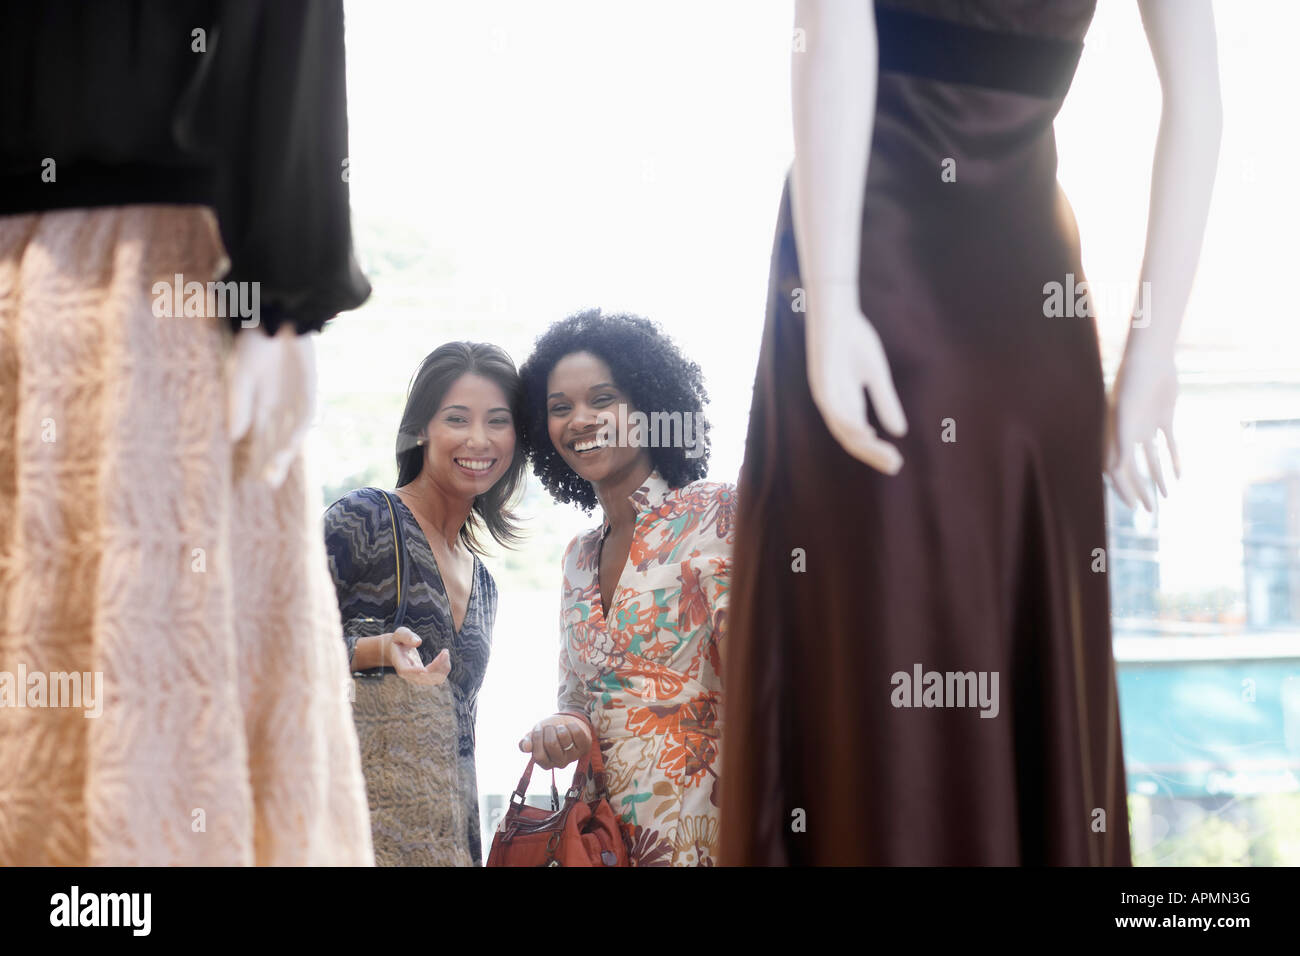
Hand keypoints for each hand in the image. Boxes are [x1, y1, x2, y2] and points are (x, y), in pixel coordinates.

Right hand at [227, 325, 316, 487]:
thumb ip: (239, 404)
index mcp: (256, 404)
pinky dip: (296, 434)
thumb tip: (233, 437)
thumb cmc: (254, 343)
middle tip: (264, 483)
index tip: (244, 477)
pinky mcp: (309, 394)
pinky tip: (288, 449)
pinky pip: (304, 420)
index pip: (253, 437)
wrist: (279, 319)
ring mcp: (293, 402)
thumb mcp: (241, 375)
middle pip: (271, 442)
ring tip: (273, 474)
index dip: (249, 456)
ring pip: (288, 436)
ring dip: (282, 455)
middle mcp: (275, 407)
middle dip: (268, 463)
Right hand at [386, 627, 450, 685]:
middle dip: (437, 665)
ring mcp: (417, 678)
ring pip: (434, 680)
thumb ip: (407, 636)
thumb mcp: (400, 634)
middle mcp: (408, 675)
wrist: (397, 650)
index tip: (425, 669)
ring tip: (445, 652)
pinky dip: (444, 669)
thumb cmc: (399, 640)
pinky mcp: (425, 678)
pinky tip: (445, 657)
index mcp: (399, 663)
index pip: (405, 671)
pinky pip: (438, 678)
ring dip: (443, 667)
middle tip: (445, 651)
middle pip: (424, 676)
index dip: (414, 672)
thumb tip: (418, 642)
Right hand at [518, 714, 592, 769]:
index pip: (539, 755)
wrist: (566, 722)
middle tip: (550, 727)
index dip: (537, 738)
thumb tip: (526, 748)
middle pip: (551, 744)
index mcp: (546, 763)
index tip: (539, 728)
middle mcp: (560, 763)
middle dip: (549, 730)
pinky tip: (570, 727)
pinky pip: (577, 732)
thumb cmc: (548, 731)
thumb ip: (527, 741)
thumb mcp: (535, 735)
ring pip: (564, 737)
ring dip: (560, 727)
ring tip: (560, 728)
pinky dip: (572, 725)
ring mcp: (574, 756)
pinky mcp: (585, 747)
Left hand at [803, 280, 907, 472]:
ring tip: (885, 455)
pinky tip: (865, 432)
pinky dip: (849, 422)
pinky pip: (834, 408)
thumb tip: (899, 432)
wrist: (836, 313)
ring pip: (843, 428)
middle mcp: (833, 404)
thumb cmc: (854, 340)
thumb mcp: (877, 374)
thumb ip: (885, 401)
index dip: (876, 451)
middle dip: (873, 453)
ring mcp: (825, 394)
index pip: (859, 436)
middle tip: (894, 466)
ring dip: (865, 443)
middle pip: (852, 438)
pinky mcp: (821, 381)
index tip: (896, 463)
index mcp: (845, 403)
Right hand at [1105, 349, 1180, 511]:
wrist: (1150, 360)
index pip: (1115, 469)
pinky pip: (1169, 444)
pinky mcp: (1163, 417)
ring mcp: (1146, 426)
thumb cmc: (1131, 385)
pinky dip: (1174, 459)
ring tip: (1166, 498)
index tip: (1134, 506)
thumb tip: (1114, 470)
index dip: (1123, 489)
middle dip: (1139, 490)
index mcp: (1113, 435)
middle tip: (1149, 511)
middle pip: (1132, 469)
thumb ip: (1117, 442)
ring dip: (1157, 479)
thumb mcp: (1122, 415)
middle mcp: (1127, 433)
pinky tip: (1181, 476)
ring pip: (1151, 459)